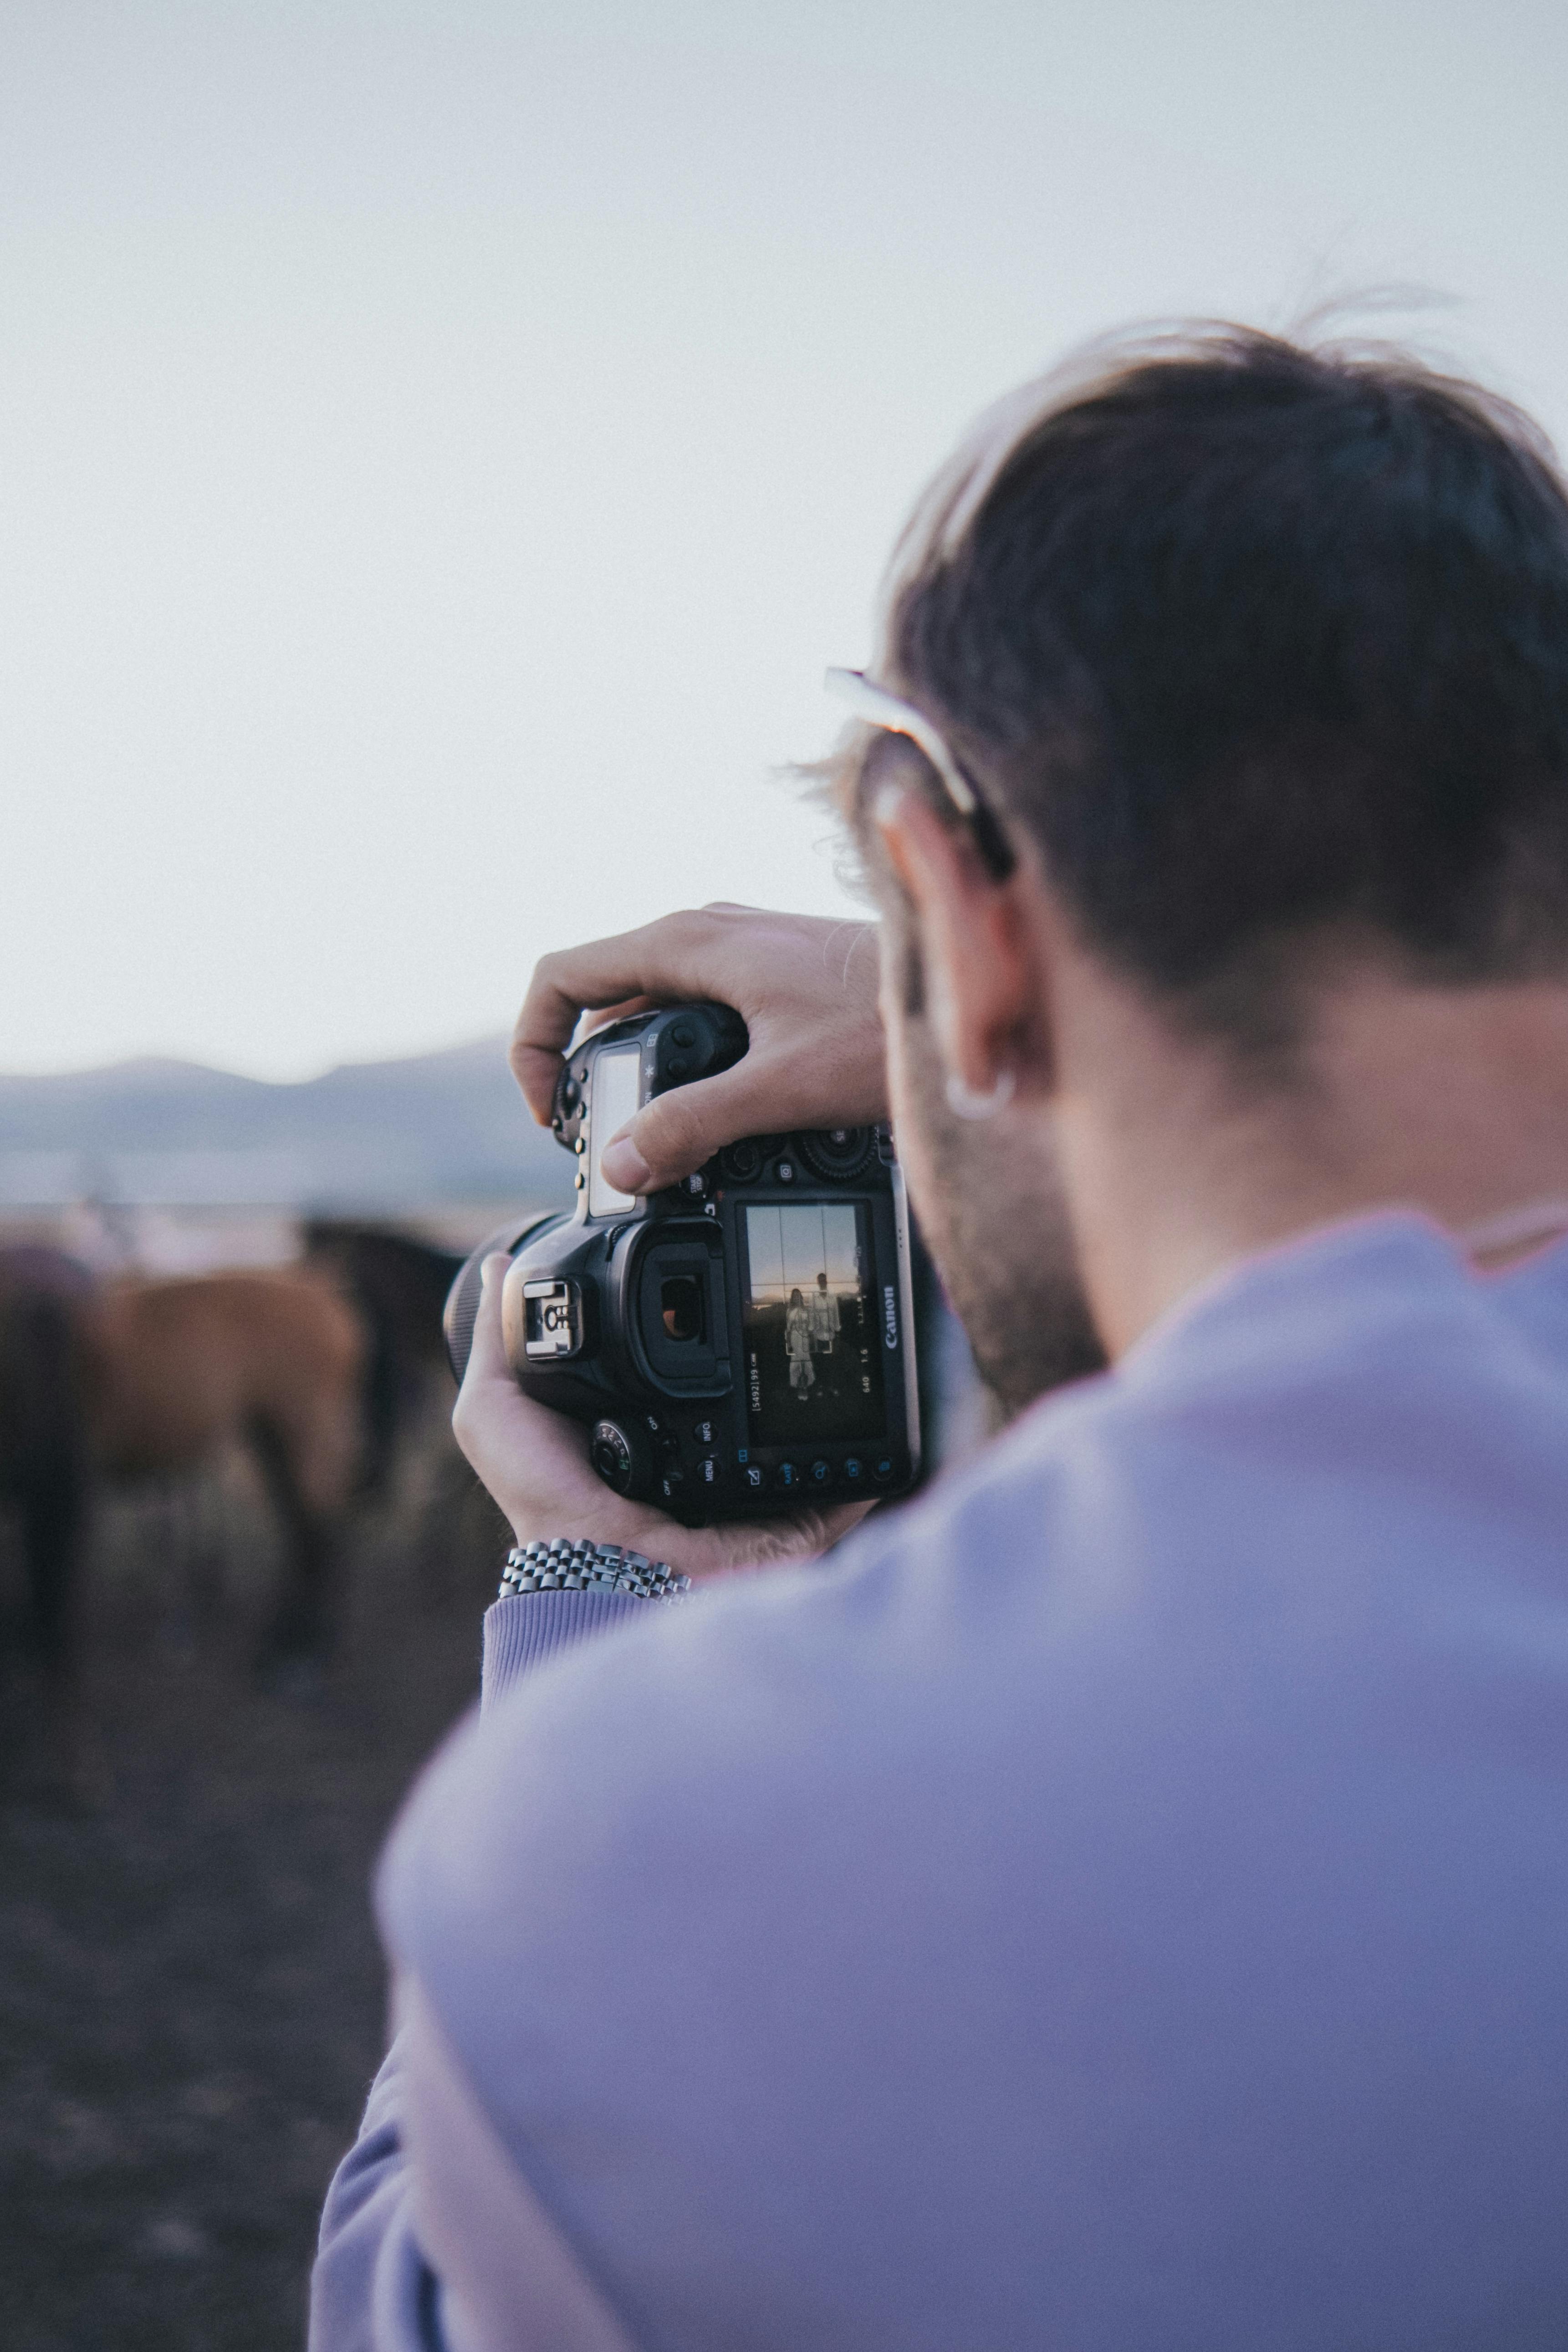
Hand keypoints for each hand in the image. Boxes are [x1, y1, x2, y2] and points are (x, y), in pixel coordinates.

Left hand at [452, 1258, 874, 1575]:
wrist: (597, 1571)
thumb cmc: (549, 1501)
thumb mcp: (498, 1414)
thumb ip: (501, 1343)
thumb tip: (499, 1266)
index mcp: (655, 1430)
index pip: (697, 1368)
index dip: (712, 1327)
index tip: (727, 1276)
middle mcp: (707, 1460)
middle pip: (759, 1398)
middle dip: (787, 1356)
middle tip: (808, 1306)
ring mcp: (754, 1496)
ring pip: (807, 1441)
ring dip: (834, 1405)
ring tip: (857, 1347)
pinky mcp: (787, 1527)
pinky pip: (843, 1496)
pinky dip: (868, 1469)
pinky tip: (888, 1426)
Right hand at [510, 906, 886, 1193]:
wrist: (969, 987)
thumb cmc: (886, 1024)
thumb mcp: (780, 1087)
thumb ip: (693, 1124)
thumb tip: (622, 1164)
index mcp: (687, 943)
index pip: (562, 976)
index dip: (533, 1045)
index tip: (551, 1113)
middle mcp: (706, 933)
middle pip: (604, 998)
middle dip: (588, 1069)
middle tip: (603, 1141)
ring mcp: (742, 948)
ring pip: (655, 1007)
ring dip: (640, 1069)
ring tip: (657, 1139)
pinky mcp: (773, 970)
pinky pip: (701, 1011)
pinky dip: (687, 1060)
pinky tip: (717, 1111)